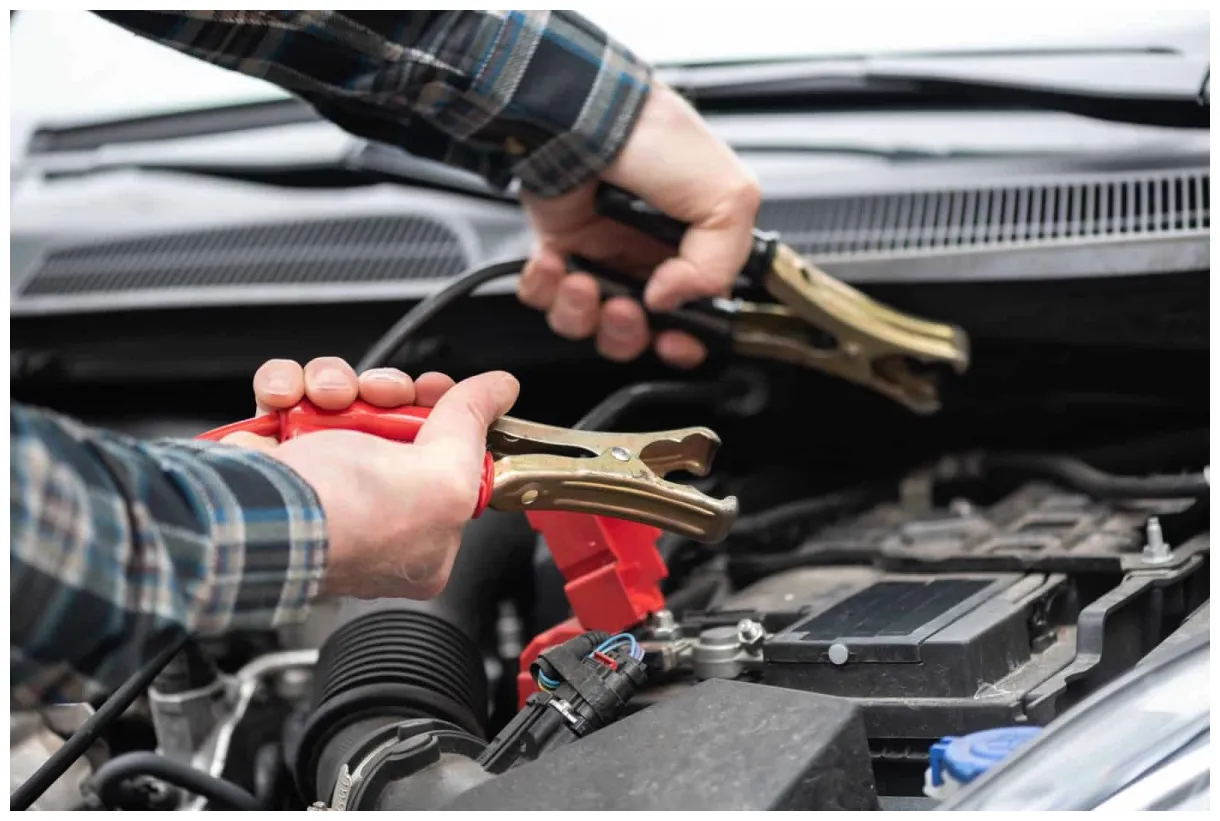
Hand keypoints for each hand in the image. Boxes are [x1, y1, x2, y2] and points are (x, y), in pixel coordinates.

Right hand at [221, 357, 518, 599]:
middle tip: (384, 396)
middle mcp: (370, 512)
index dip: (447, 418)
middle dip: (389, 393)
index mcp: (421, 536)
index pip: (449, 462)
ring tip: (329, 399)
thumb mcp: (445, 476)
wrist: (252, 517)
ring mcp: (320, 482)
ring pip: (343, 403)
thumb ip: (475, 426)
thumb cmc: (344, 522)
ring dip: (338, 384)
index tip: (439, 393)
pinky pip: (291, 398)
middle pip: (396, 423)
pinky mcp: (276, 455)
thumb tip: (500, 390)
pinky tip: (289, 398)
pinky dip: (288, 387)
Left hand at [516, 82, 759, 368]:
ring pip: (586, 324)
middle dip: (627, 332)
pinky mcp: (557, 249)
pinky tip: (554, 263)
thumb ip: (718, 264)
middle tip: (624, 307)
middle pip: (635, 334)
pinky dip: (544, 289)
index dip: (683, 342)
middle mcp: (646, 259)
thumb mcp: (726, 198)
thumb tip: (673, 300)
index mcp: (693, 251)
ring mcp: (600, 256)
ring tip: (582, 280)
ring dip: (582, 313)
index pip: (693, 318)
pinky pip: (544, 296)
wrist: (587, 115)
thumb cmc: (657, 141)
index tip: (673, 341)